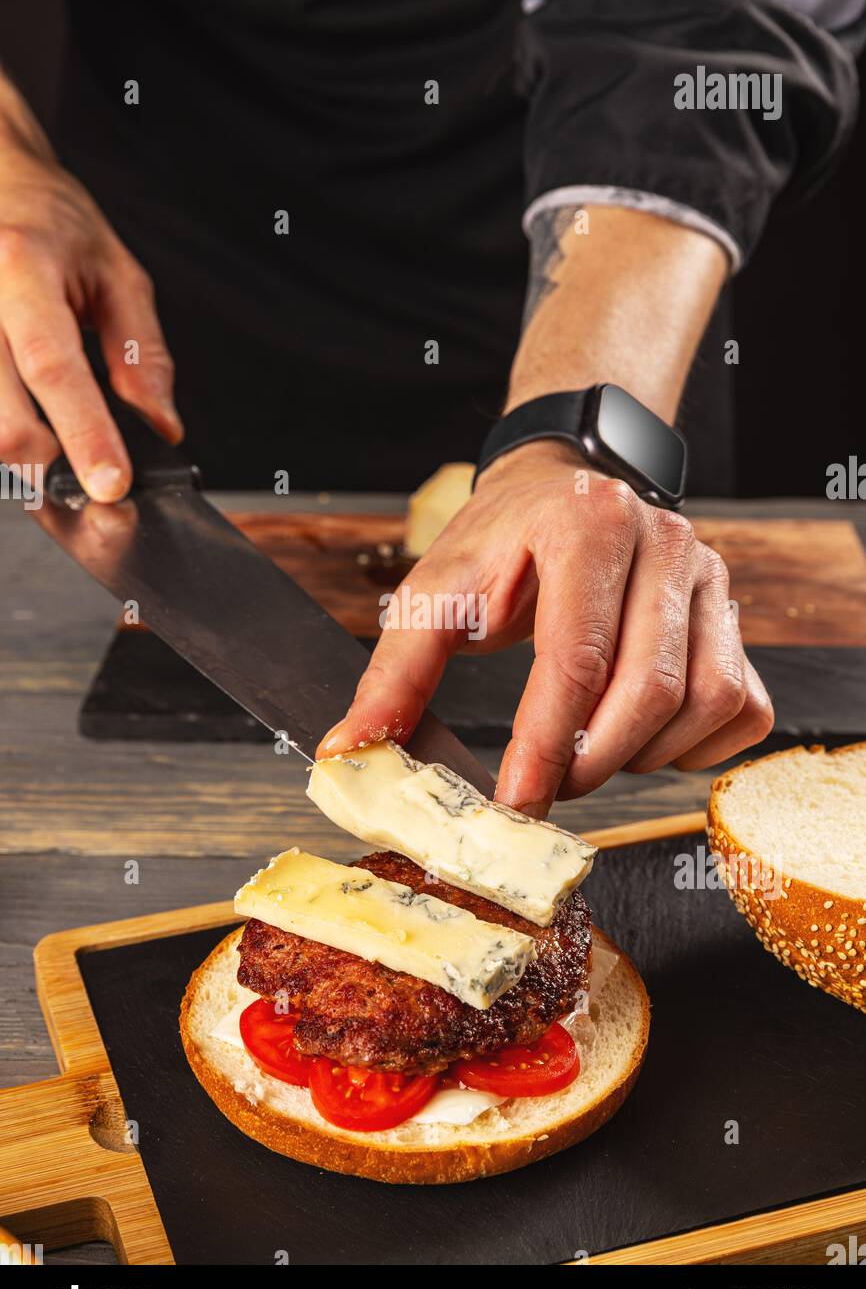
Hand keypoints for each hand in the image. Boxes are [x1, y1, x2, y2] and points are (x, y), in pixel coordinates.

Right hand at [0, 89, 180, 501]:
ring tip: (43, 437)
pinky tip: (17, 413)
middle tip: (77, 467)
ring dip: (13, 452)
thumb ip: (141, 353)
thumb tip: (161, 423)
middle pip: (0, 413)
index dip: (84, 433)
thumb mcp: (117, 272)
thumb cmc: (51, 224)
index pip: (54, 365)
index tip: (110, 482)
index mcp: (23, 266)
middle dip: (42, 461)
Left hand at [317, 439, 772, 814]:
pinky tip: (641, 739)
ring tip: (589, 753)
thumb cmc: (498, 544)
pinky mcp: (733, 612)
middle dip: (594, 760)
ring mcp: (710, 576)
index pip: (577, 657)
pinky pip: (740, 705)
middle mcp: (664, 542)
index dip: (546, 743)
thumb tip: (349, 751)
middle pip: (651, 688)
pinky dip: (694, 747)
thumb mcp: (435, 592)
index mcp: (585, 526)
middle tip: (549, 785)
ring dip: (644, 755)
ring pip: (706, 701)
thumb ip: (394, 673)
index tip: (518, 801)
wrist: (560, 487)